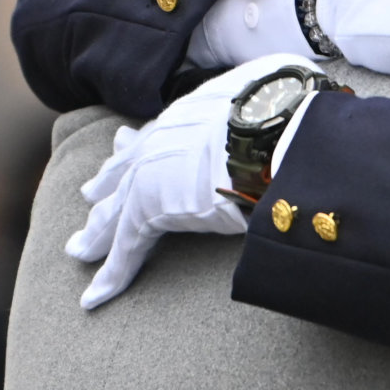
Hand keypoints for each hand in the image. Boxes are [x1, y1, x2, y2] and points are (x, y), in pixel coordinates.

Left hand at [66, 54, 314, 308]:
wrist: (275, 125)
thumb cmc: (287, 106)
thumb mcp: (281, 92)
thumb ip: (281, 98)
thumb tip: (310, 93)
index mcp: (192, 114)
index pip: (158, 131)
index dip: (138, 142)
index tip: (124, 141)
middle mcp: (164, 139)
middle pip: (126, 169)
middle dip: (107, 182)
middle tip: (89, 193)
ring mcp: (151, 173)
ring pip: (115, 210)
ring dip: (97, 232)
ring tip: (79, 251)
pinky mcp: (150, 209)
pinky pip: (125, 247)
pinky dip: (110, 274)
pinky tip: (93, 298)